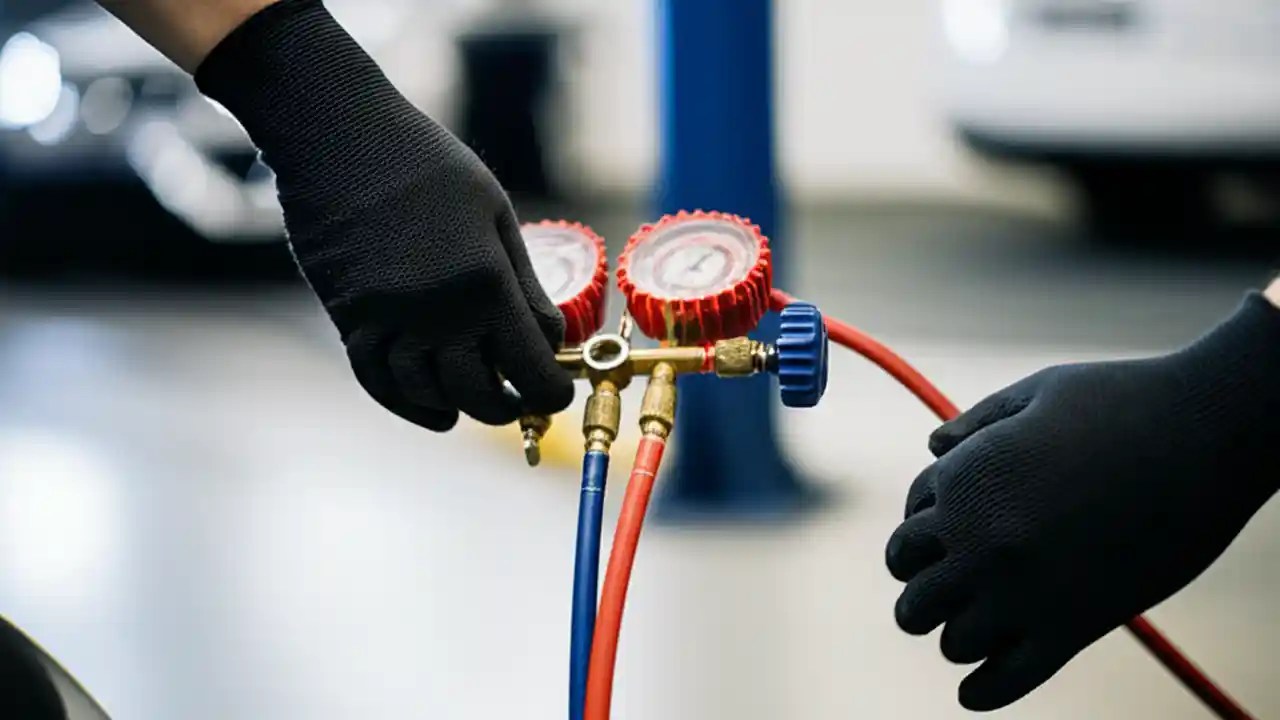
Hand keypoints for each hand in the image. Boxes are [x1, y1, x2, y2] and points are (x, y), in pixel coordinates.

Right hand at [195, 0, 572, 429]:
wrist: (338, 136)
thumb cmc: (427, 165)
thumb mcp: (495, 214)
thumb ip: (524, 285)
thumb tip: (550, 342)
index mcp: (485, 283)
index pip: (530, 370)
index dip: (551, 392)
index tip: (556, 391)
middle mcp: (436, 312)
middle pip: (481, 395)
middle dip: (509, 406)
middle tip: (519, 398)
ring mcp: (387, 320)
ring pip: (429, 394)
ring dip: (460, 407)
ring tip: (479, 400)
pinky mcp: (348, 319)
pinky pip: (379, 381)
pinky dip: (409, 405)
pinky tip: (436, 412)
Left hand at [885, 293, 1279, 710]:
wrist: (1204, 435)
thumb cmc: (1124, 402)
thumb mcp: (1037, 394)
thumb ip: (978, 424)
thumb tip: (932, 449)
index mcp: (963, 482)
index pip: (910, 527)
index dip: (926, 531)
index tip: (950, 537)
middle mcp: (977, 542)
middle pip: (913, 593)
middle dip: (923, 590)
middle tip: (942, 591)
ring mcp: (1021, 591)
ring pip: (950, 640)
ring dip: (956, 634)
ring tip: (973, 627)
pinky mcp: (1070, 629)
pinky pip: (1004, 682)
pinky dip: (982, 692)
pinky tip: (974, 692)